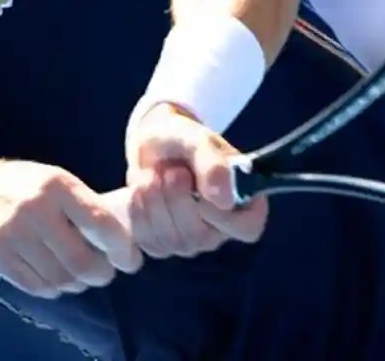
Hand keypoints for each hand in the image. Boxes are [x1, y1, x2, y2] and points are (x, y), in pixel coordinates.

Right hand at [0, 160, 143, 299]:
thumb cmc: (27, 188)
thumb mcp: (57, 183)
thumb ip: (87, 207)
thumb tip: (125, 240)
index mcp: (58, 186)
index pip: (101, 224)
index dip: (122, 249)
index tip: (130, 261)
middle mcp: (35, 209)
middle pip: (82, 262)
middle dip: (101, 274)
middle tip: (104, 273)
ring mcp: (13, 235)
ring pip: (61, 279)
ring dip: (77, 283)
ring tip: (78, 275)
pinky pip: (38, 287)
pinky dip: (53, 288)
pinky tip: (54, 277)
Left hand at [123, 102, 267, 258]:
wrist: (152, 143)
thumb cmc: (184, 140)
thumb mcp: (198, 140)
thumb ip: (213, 164)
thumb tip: (224, 200)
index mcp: (244, 204)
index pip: (246, 229)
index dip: (219, 211)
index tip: (198, 182)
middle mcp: (221, 229)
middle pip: (201, 237)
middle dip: (178, 199)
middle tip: (171, 169)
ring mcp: (192, 241)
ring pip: (172, 242)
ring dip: (155, 203)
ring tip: (153, 174)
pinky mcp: (162, 244)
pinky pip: (149, 242)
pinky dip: (138, 213)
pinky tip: (138, 189)